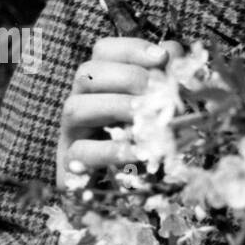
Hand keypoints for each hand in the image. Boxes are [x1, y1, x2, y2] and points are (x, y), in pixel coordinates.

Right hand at [56, 37, 174, 187]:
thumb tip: (173, 50)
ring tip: (145, 117)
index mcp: (100, 84)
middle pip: (87, 73)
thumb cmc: (141, 143)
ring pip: (75, 108)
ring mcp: (72, 133)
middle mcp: (81, 101)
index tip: (163, 58)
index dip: (132, 49)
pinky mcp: (70, 165)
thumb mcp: (158, 109)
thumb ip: (165, 79)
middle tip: (157, 92)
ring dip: (114, 107)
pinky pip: (81, 152)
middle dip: (126, 77)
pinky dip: (111, 150)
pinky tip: (139, 151)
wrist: (117, 196)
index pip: (104, 51)